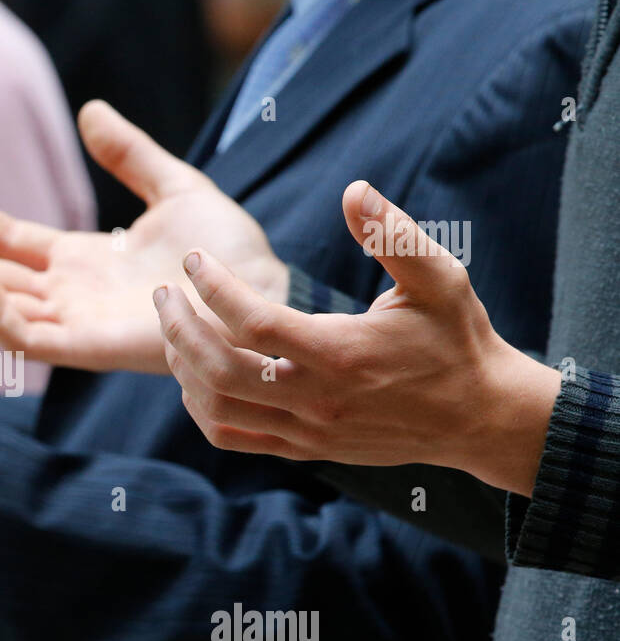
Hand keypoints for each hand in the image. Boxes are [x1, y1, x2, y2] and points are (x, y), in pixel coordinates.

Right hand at [0, 99, 287, 373]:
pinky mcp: (88, 347)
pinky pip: (29, 338)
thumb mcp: (173, 187)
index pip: (10, 240)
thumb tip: (90, 112)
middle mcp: (71, 293)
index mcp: (83, 259)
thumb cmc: (227, 249)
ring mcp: (77, 322)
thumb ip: (129, 155)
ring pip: (0, 307)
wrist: (259, 287)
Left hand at [154, 180, 561, 495]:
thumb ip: (394, 234)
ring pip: (218, 408)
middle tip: (164, 293)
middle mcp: (318, 400)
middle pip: (219, 370)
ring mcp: (307, 432)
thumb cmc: (455, 339)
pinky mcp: (304, 450)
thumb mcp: (439, 278)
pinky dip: (201, 407)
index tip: (194, 259)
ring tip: (173, 327)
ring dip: (183, 367)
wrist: (477, 417)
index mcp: (342, 354)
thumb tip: (353, 190)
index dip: (214, 287)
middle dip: (180, 327)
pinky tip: (194, 374)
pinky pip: (232, 436)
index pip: (254, 322)